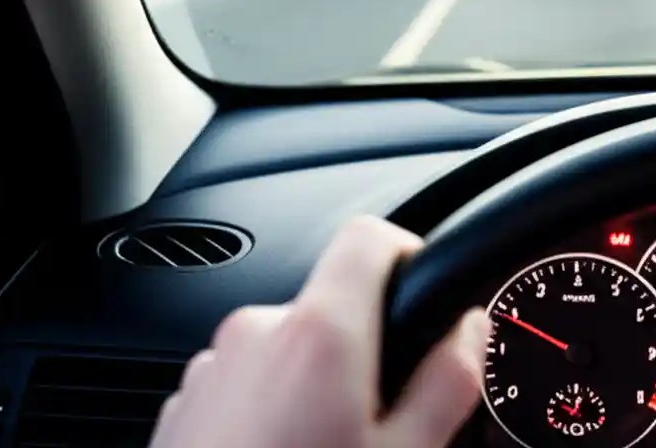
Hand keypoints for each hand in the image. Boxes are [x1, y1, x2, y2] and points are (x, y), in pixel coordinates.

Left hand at [149, 216, 489, 447]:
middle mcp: (257, 333)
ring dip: (314, 383)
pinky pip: (246, 382)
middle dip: (365, 348)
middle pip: (332, 303)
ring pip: (287, 348)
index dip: (408, 254)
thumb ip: (448, 380)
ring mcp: (212, 369)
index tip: (424, 292)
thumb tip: (472, 331)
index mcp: (320, 333)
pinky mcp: (184, 404)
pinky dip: (271, 408)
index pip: (370, 236)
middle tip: (382, 418)